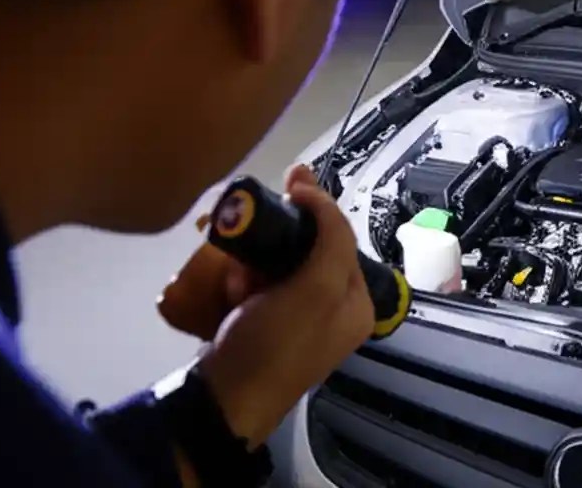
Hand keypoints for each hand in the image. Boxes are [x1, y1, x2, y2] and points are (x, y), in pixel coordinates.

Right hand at [156, 165, 372, 446]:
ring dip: (253, 259)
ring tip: (237, 273)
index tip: (289, 183)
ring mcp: (296, 315)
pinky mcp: (263, 320)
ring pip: (277, 261)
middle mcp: (332, 308)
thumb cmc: (277, 342)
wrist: (225, 398)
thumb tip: (317, 192)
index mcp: (356, 302)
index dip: (318, 208)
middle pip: (308, 247)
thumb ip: (331, 238)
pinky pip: (255, 282)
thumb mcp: (316, 289)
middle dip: (277, 238)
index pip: (343, 238)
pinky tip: (229, 288)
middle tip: (251, 226)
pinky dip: (240, 278)